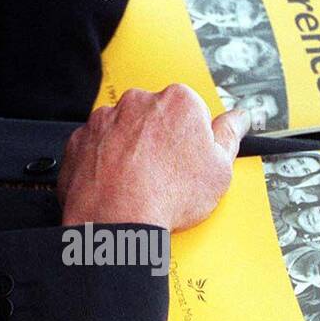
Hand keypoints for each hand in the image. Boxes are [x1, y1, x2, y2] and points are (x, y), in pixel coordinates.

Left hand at [59, 84, 250, 230]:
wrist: (118, 219)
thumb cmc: (168, 193)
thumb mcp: (220, 169)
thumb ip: (230, 135)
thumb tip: (238, 120)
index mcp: (179, 101)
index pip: (194, 109)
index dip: (197, 137)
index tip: (195, 156)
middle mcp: (139, 102)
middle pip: (159, 117)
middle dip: (165, 139)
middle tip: (172, 172)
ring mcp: (106, 118)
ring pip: (127, 130)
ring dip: (135, 149)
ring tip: (146, 182)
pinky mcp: (81, 139)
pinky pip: (100, 145)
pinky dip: (109, 161)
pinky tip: (122, 184)